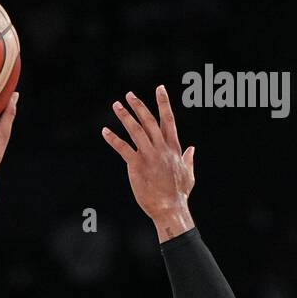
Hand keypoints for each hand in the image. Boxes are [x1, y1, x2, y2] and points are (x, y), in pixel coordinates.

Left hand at [102, 85, 194, 238]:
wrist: (170, 208)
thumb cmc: (179, 195)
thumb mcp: (188, 174)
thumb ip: (189, 159)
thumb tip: (191, 149)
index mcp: (174, 148)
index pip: (168, 120)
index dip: (163, 103)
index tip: (159, 89)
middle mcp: (161, 148)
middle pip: (149, 121)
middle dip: (139, 106)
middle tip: (129, 94)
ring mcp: (149, 155)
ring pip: (136, 130)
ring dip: (125, 116)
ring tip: (116, 105)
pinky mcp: (137, 165)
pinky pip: (123, 148)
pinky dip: (113, 139)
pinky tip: (105, 131)